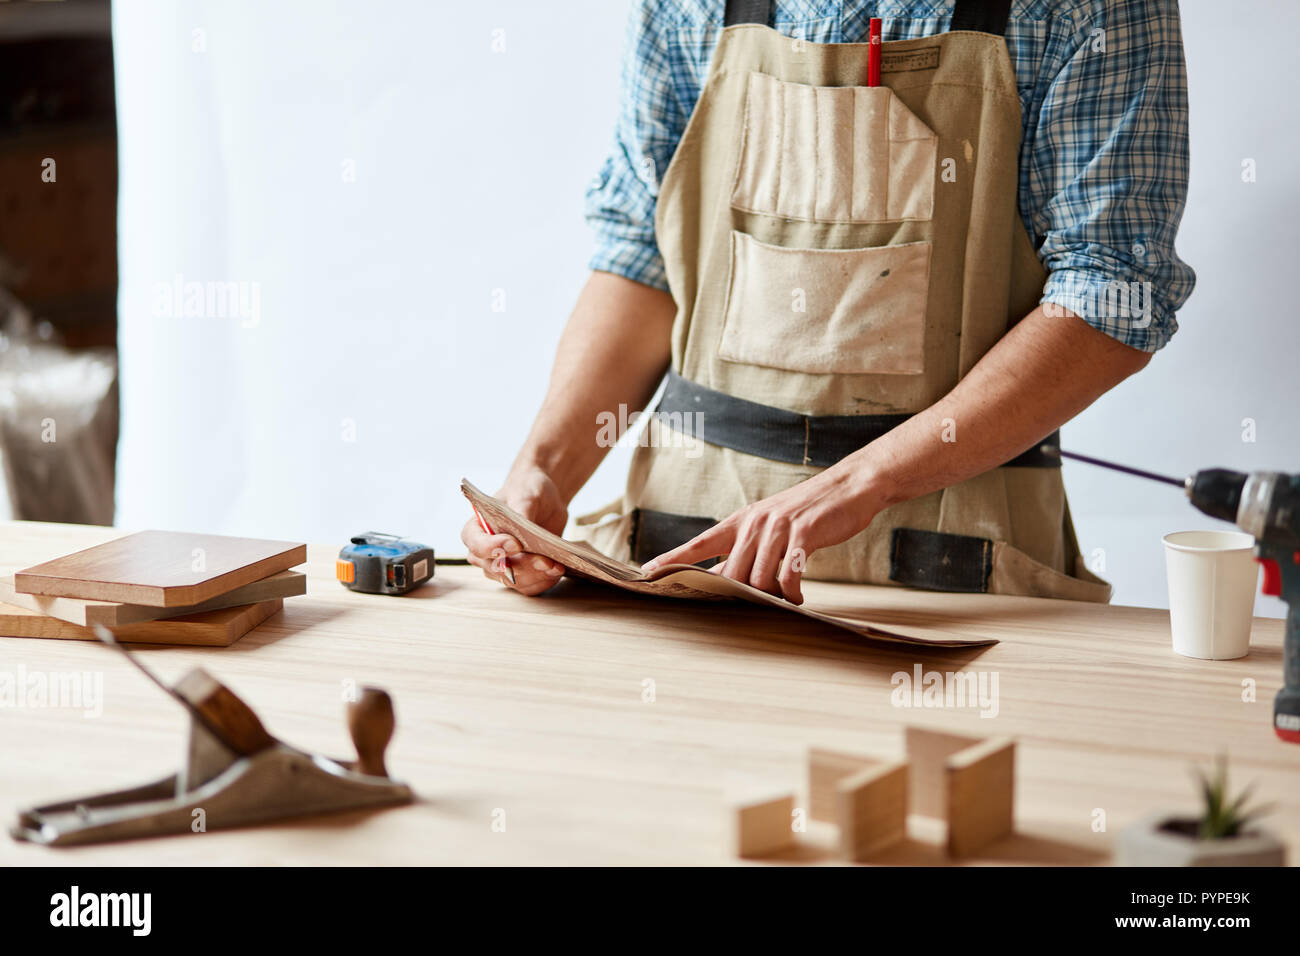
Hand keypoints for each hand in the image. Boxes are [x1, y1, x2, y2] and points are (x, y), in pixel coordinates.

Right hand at [461, 468, 568, 595]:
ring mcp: (502, 566)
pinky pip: (528, 587)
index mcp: (475, 529)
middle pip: (496, 569)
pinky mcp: (521, 573)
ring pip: (514, 581)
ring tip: (556, 566)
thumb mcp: (525, 495)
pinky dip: (543, 582)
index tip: (516, 544)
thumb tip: (522, 532)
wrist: (543, 500)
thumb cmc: (526, 491)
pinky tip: (556, 571)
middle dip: (523, 567)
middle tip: (545, 560)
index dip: (493, 549)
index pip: (477, 546)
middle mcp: (484, 553)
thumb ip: (521, 511)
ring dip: (536, 577)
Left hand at [640, 468, 881, 603]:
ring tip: (783, 603)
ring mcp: (778, 527)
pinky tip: (799, 598)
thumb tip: (728, 580)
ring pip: (758, 578)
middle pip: (730, 573)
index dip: (673, 558)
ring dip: (770, 598)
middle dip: (734, 597)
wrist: (848, 487)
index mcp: (742, 521)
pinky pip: (788, 575)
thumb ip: (749, 549)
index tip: (646, 571)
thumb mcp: (771, 525)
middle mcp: (754, 523)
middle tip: (747, 612)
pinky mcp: (803, 533)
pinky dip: (792, 593)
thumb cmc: (809, 512)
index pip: (699, 543)